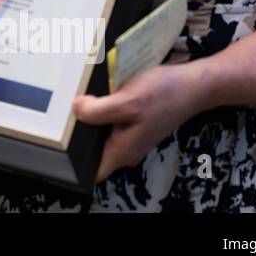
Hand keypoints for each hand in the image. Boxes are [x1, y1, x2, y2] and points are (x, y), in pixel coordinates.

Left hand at [73, 61, 211, 181]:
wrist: (193, 85)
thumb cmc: (164, 94)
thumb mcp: (127, 101)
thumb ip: (99, 110)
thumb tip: (76, 110)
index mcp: (122, 151)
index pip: (92, 170)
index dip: (75, 159)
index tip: (62, 138)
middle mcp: (126, 148)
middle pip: (93, 149)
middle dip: (80, 132)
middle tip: (66, 111)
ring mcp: (131, 136)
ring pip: (101, 133)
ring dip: (91, 117)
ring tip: (81, 98)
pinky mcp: (134, 123)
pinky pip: (111, 120)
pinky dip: (103, 108)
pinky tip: (99, 94)